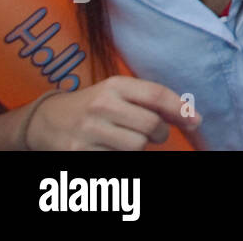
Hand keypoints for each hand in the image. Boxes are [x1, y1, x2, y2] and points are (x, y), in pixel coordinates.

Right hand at [27, 76, 200, 150]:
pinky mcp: (79, 152)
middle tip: (156, 134)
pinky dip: (121, 155)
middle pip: (150, 125)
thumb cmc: (93, 105)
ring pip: (136, 146)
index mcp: (115, 85)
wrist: (47, 120)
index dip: (181, 109)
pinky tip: (113, 148)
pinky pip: (117, 158)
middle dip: (161, 133)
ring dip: (141, 147)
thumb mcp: (118, 92)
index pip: (157, 95)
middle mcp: (102, 104)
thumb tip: (189, 115)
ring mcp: (89, 130)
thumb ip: (149, 99)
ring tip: (130, 140)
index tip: (195, 120)